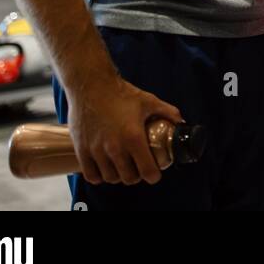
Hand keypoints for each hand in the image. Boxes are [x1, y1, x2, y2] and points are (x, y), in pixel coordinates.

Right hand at [66, 73, 183, 185]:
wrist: (91, 85)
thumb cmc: (121, 93)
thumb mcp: (149, 101)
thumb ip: (169, 112)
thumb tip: (182, 123)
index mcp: (134, 137)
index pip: (147, 172)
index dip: (153, 175)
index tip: (154, 172)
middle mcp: (114, 147)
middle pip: (129, 178)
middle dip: (137, 175)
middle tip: (138, 167)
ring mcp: (96, 150)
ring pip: (110, 178)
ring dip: (118, 175)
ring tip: (122, 167)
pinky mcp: (81, 149)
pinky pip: (91, 175)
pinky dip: (99, 176)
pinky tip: (104, 169)